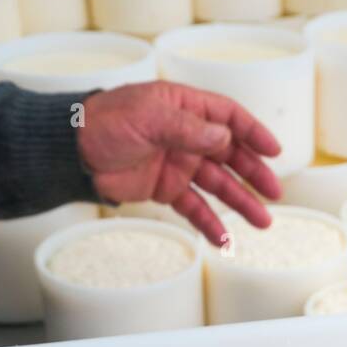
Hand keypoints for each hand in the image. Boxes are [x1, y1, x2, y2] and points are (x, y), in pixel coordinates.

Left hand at [77, 81, 283, 247]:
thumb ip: (188, 129)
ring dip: (241, 202)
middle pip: (231, 155)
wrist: (72, 152)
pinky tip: (225, 238)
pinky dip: (209, 222)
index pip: (229, 118)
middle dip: (254, 174)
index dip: (253, 133)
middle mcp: (186, 136)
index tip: (273, 151)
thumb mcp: (148, 117)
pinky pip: (194, 207)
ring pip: (218, 185)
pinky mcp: (165, 189)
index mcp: (184, 108)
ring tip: (263, 221)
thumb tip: (224, 138)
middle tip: (274, 192)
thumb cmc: (105, 123)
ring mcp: (178, 164)